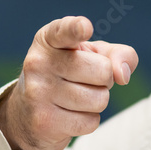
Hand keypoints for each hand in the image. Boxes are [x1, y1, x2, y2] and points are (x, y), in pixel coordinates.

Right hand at [0, 16, 138, 149]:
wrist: (27, 113)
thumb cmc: (69, 74)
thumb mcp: (92, 55)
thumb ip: (117, 55)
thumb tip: (123, 75)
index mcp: (49, 39)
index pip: (64, 31)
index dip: (76, 28)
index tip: (84, 27)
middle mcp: (39, 62)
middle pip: (103, 71)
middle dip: (105, 79)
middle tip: (85, 80)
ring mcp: (38, 92)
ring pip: (99, 99)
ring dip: (97, 101)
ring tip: (76, 97)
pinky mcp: (43, 121)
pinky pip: (90, 122)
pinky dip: (88, 121)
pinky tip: (69, 114)